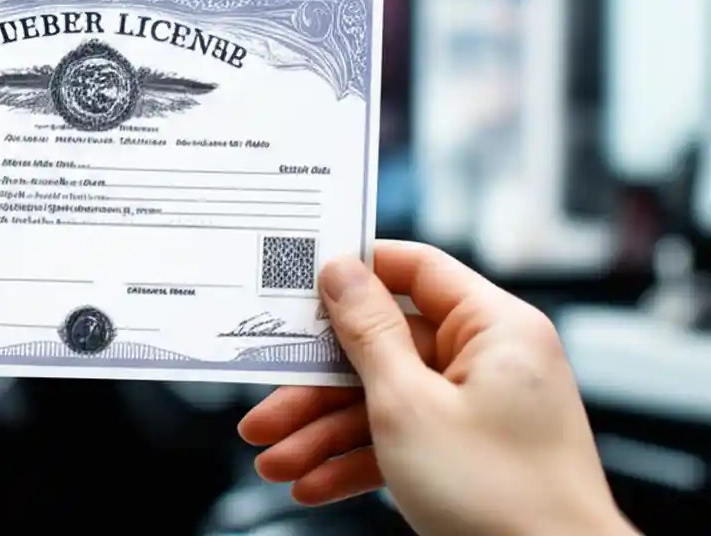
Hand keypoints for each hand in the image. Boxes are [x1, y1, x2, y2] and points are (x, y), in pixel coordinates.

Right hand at [238, 241, 636, 535]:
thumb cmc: (501, 495)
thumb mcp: (408, 405)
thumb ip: (367, 333)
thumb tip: (342, 272)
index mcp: (494, 327)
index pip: (417, 269)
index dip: (356, 273)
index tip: (300, 286)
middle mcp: (490, 360)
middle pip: (384, 348)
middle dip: (317, 389)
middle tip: (265, 411)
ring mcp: (480, 409)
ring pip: (385, 401)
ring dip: (325, 434)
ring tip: (275, 463)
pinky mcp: (469, 452)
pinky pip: (403, 439)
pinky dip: (358, 461)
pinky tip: (313, 484)